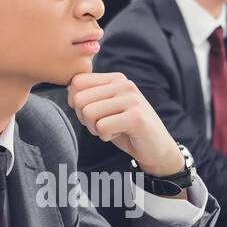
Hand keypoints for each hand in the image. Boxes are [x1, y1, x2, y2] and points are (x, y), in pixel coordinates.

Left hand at [68, 72, 182, 176]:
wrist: (156, 148)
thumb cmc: (126, 129)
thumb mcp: (107, 108)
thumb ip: (91, 96)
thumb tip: (69, 90)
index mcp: (115, 79)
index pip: (77, 82)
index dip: (75, 102)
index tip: (91, 113)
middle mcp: (124, 84)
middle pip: (79, 99)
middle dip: (84, 118)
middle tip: (101, 125)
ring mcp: (131, 99)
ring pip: (88, 113)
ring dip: (94, 128)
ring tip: (110, 129)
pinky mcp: (136, 117)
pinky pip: (102, 127)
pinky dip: (105, 136)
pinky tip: (119, 134)